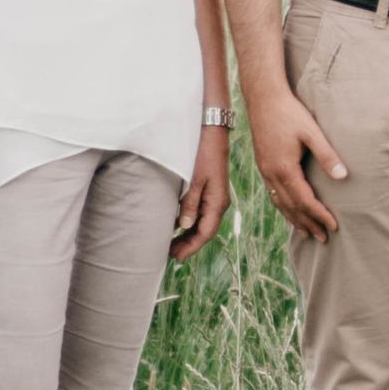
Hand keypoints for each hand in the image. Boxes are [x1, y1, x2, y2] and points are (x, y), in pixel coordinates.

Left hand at [172, 134, 231, 258]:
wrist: (212, 132)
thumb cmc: (203, 154)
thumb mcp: (195, 179)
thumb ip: (190, 204)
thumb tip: (185, 226)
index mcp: (217, 202)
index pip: (205, 233)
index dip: (191, 247)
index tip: (176, 257)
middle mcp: (219, 202)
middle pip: (204, 231)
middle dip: (188, 244)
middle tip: (170, 254)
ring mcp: (215, 196)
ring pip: (203, 223)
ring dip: (188, 234)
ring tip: (172, 243)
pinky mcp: (210, 190)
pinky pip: (201, 212)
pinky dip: (190, 222)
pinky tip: (178, 224)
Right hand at [250, 84, 349, 237]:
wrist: (263, 98)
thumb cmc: (289, 112)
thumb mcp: (311, 131)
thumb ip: (327, 155)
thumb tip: (343, 177)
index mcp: (284, 168)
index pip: (305, 200)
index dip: (320, 215)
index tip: (333, 226)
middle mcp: (271, 174)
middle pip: (291, 207)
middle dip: (308, 223)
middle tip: (323, 238)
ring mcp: (264, 171)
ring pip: (280, 203)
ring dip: (294, 219)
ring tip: (307, 232)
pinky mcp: (263, 165)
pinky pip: (273, 194)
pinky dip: (283, 207)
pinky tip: (290, 210)